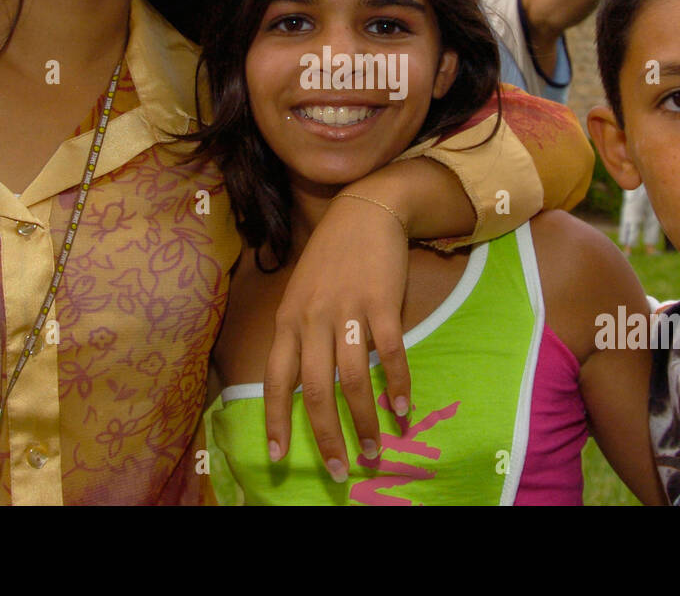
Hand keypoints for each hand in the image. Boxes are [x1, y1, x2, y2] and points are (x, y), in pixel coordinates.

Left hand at [264, 194, 410, 480]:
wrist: (365, 210)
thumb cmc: (332, 257)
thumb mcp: (302, 292)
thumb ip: (301, 333)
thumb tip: (305, 384)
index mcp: (289, 320)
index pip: (277, 379)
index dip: (276, 420)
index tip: (278, 457)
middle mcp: (313, 319)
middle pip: (316, 390)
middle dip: (327, 436)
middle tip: (341, 470)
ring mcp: (347, 310)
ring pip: (353, 379)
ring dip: (366, 421)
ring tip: (376, 450)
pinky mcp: (382, 303)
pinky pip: (389, 353)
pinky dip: (396, 385)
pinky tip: (403, 410)